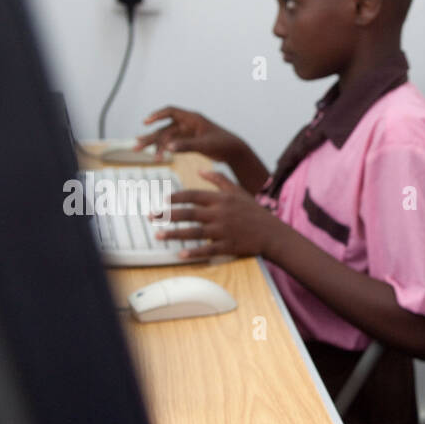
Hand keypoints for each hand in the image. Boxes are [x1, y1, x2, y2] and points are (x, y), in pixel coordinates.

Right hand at [135, 106, 243, 161]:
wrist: (234, 151)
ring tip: (139, 150)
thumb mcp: (204, 145)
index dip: (157, 115)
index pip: (171, 111)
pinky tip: (157, 155)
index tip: (146, 122)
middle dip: (150, 136)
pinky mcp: (189, 141)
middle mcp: (188, 124)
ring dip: (154, 144)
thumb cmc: (223, 144)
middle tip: (136, 145)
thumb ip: (187, 146)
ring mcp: (187, 133)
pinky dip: (165, 149)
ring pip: (166, 137)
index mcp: (192, 118)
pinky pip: (173, 144)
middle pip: (164, 128)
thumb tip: (169, 148)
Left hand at [155, 171, 283, 257]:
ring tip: (158, 236)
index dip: (176, 197)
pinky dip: (193, 252)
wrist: (273, 233)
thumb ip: (219, 179)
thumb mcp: (238, 191)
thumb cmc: (255, 212)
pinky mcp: (228, 246)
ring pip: (194, 232)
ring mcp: (223, 231)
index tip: (164, 200)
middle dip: (167, 215)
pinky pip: (207, 249)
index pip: (193, 195)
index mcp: (221, 199)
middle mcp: (220, 214)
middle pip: (188, 213)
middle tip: (151, 216)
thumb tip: (200, 170)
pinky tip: (180, 254)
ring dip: (174, 234)